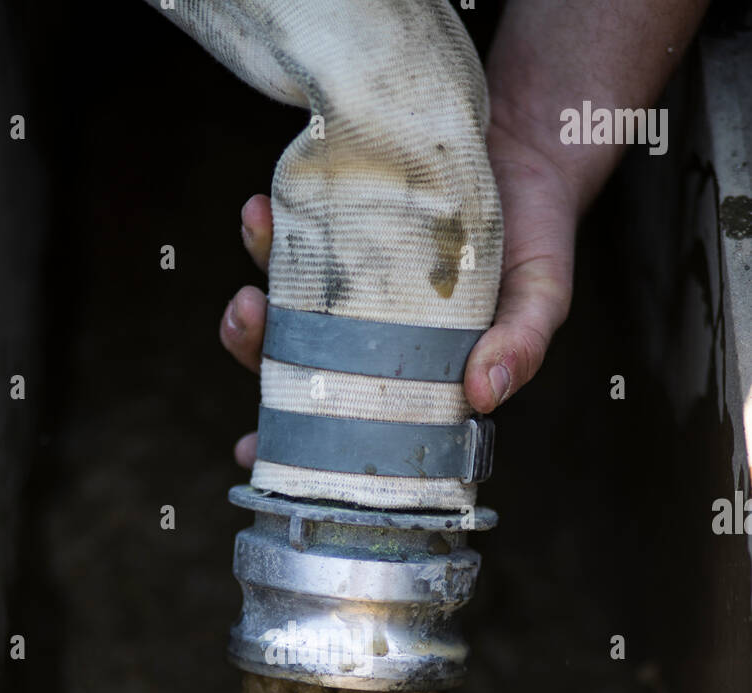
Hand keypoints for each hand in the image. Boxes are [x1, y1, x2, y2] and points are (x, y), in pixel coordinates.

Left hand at [221, 140, 574, 467]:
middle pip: (289, 357)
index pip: (340, 416)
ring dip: (251, 282)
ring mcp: (341, 274)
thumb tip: (485, 395)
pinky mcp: (334, 217)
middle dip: (254, 347)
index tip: (253, 453)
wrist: (532, 141)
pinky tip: (262, 210)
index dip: (293, 439)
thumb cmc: (535, 232)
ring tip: (253, 252)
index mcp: (403, 366)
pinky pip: (288, 230)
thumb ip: (523, 343)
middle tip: (248, 319)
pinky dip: (267, 225)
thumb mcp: (542, 292)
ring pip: (276, 298)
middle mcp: (361, 327)